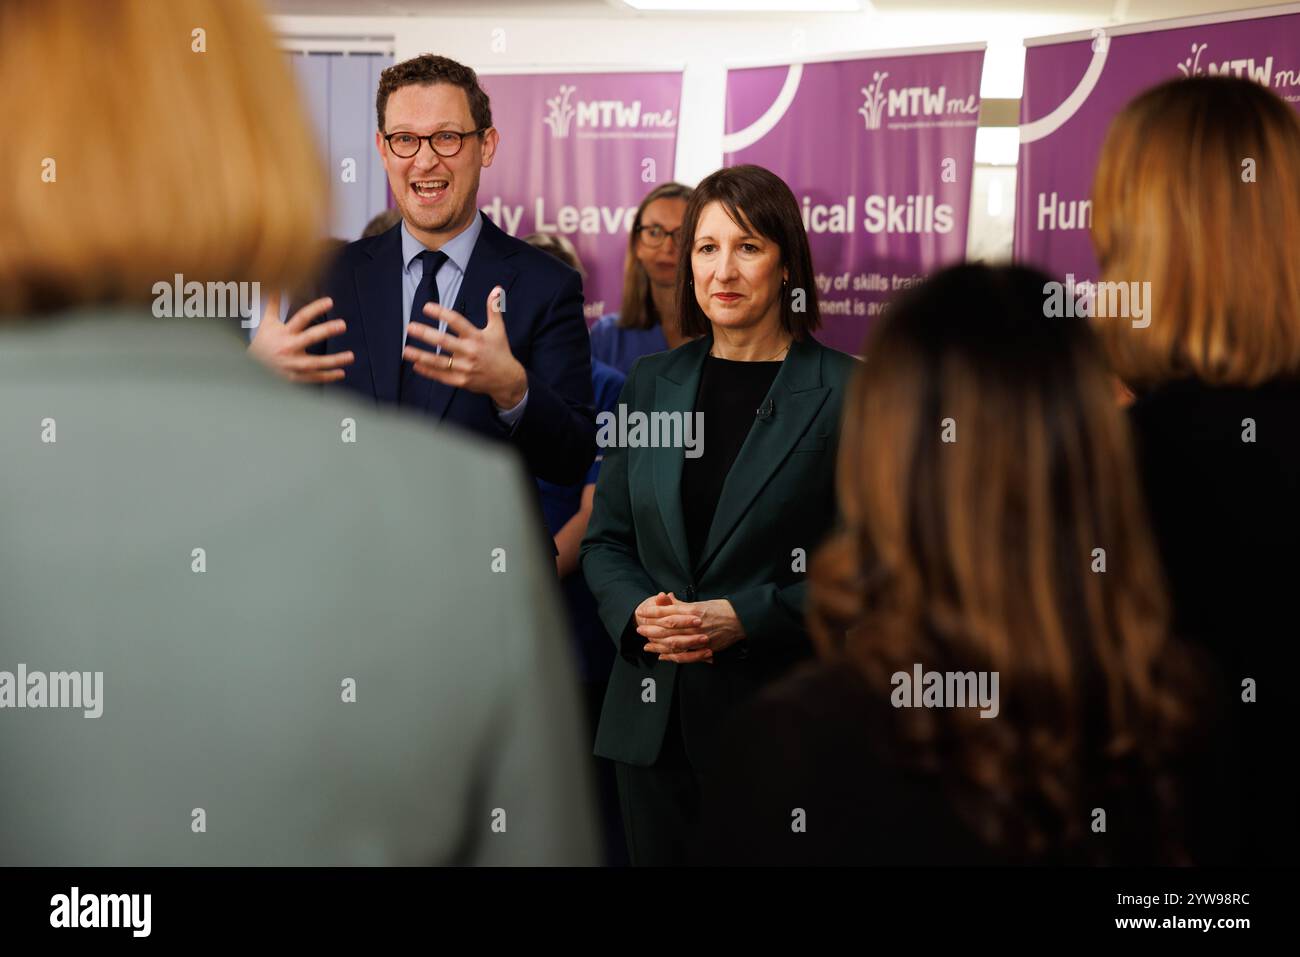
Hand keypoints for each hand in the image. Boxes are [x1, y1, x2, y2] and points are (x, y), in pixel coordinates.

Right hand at [248, 294, 353, 383]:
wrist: (249, 367)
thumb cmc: (263, 341)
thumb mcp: (267, 322)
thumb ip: (274, 303)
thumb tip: (277, 284)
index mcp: (284, 332)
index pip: (301, 317)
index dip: (315, 308)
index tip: (330, 301)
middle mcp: (288, 347)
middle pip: (309, 338)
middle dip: (326, 331)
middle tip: (342, 325)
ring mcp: (292, 364)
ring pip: (315, 363)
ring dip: (333, 360)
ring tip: (350, 356)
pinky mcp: (294, 377)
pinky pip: (313, 378)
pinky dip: (327, 376)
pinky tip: (341, 373)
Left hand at [403, 287, 527, 409]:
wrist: (507, 380)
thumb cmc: (500, 351)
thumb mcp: (498, 329)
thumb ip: (494, 309)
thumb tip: (496, 289)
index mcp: (477, 337)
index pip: (456, 322)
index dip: (441, 313)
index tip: (427, 307)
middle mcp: (469, 352)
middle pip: (444, 342)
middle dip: (425, 334)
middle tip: (410, 327)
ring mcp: (464, 368)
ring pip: (439, 361)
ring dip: (421, 356)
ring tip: (406, 350)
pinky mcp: (461, 381)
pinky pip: (441, 376)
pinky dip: (428, 371)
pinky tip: (416, 365)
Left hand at [636, 594, 745, 663]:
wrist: (740, 619)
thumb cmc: (720, 609)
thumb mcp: (700, 603)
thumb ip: (680, 604)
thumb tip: (665, 597)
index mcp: (693, 611)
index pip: (668, 612)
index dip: (653, 613)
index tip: (642, 613)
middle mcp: (695, 625)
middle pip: (668, 628)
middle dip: (651, 630)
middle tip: (639, 630)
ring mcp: (700, 638)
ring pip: (674, 643)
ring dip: (658, 645)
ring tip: (647, 645)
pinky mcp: (706, 649)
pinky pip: (687, 656)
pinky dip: (673, 658)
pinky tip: (663, 657)